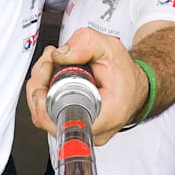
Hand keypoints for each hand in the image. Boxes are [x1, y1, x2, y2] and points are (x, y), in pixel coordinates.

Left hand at [26, 27, 146, 145]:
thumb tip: (59, 55)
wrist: (134, 87)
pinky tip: (52, 78)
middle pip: (46, 116)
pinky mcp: (74, 127)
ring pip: (44, 115)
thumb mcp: (109, 47)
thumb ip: (85, 43)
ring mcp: (83, 131)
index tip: (44, 76)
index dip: (43, 99)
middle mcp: (94, 130)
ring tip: (52, 65)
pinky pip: (49, 115)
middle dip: (40, 83)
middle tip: (49, 61)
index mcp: (106, 114)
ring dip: (41, 87)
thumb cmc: (124, 74)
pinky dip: (45, 95)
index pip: (62, 121)